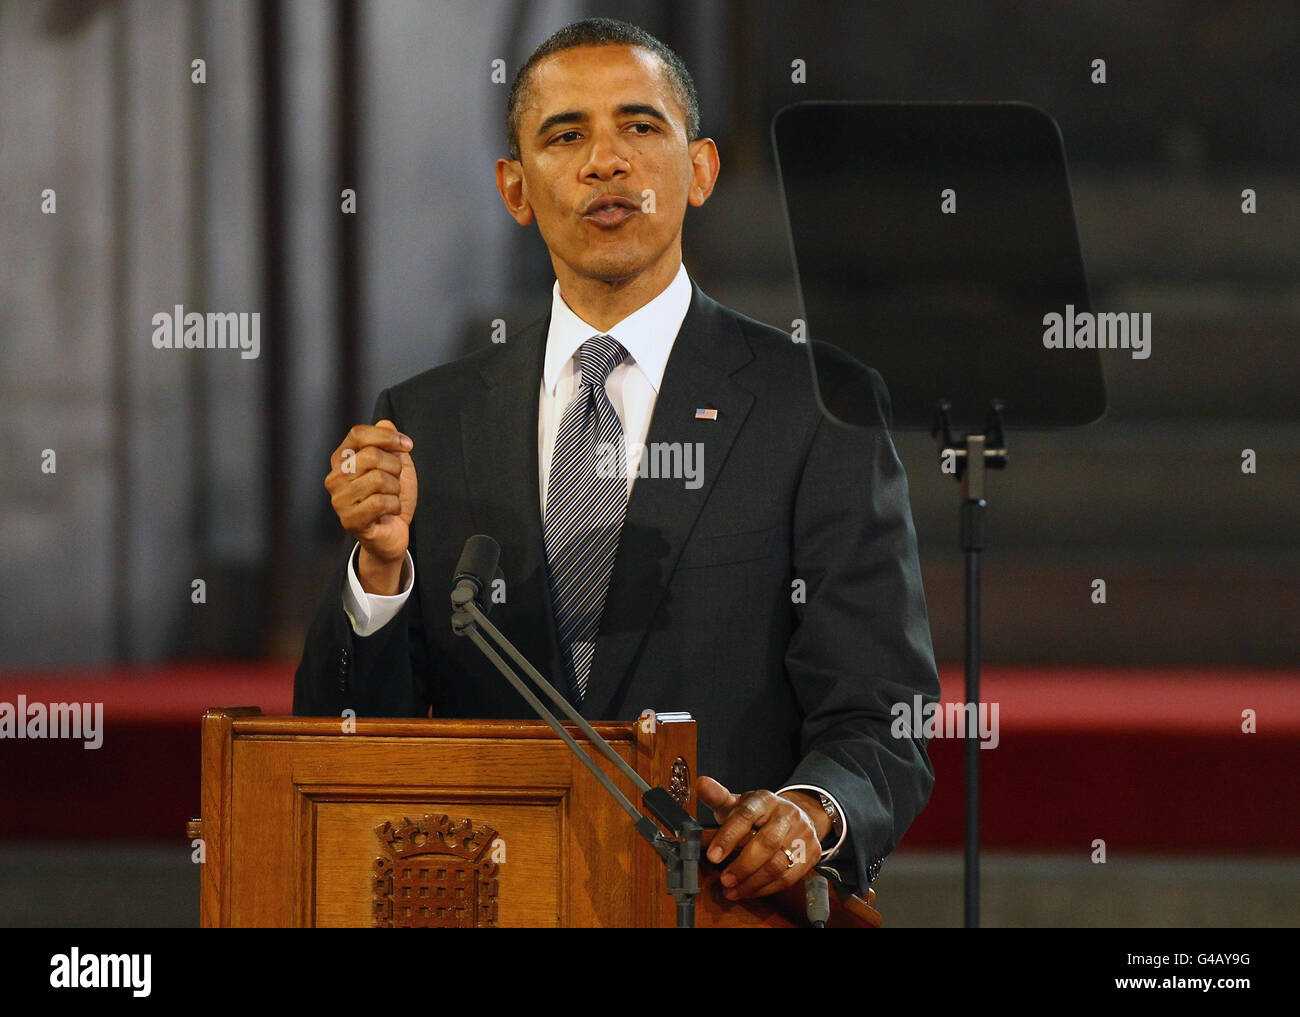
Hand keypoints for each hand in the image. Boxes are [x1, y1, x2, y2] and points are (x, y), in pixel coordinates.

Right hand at [325, 420, 417, 593]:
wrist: (394, 533)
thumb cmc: (391, 497)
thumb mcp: (396, 464)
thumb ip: (389, 441)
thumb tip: (386, 422)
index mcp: (342, 459)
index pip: (359, 433)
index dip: (387, 436)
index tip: (407, 445)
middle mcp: (335, 478)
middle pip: (372, 455)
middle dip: (395, 468)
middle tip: (396, 481)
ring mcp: (339, 500)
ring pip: (378, 479)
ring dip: (395, 489)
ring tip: (391, 498)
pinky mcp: (349, 520)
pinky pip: (380, 503)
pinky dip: (394, 506)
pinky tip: (390, 512)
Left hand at [696, 776, 821, 899]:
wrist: (793, 815)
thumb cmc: (757, 813)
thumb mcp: (737, 803)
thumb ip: (717, 797)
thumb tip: (701, 784)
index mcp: (764, 800)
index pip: (746, 815)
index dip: (728, 837)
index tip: (712, 857)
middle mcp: (786, 814)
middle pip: (767, 843)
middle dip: (743, 865)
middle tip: (724, 880)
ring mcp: (802, 833)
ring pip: (778, 863)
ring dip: (753, 882)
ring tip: (733, 890)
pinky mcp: (811, 852)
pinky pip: (789, 877)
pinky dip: (766, 888)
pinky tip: (750, 891)